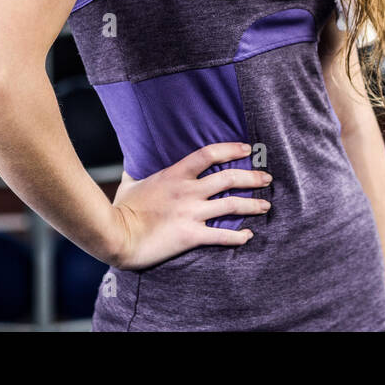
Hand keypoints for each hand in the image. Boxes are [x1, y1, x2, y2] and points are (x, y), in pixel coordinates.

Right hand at [108, 142, 271, 269]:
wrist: (117, 235)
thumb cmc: (122, 208)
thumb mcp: (131, 181)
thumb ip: (139, 169)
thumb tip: (135, 158)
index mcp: (175, 174)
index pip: (209, 153)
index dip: (231, 149)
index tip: (246, 148)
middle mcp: (188, 191)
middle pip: (229, 178)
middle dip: (252, 177)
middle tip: (266, 178)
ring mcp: (191, 213)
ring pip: (231, 205)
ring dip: (252, 204)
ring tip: (265, 205)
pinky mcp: (191, 236)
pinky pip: (222, 236)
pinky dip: (238, 236)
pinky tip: (248, 236)